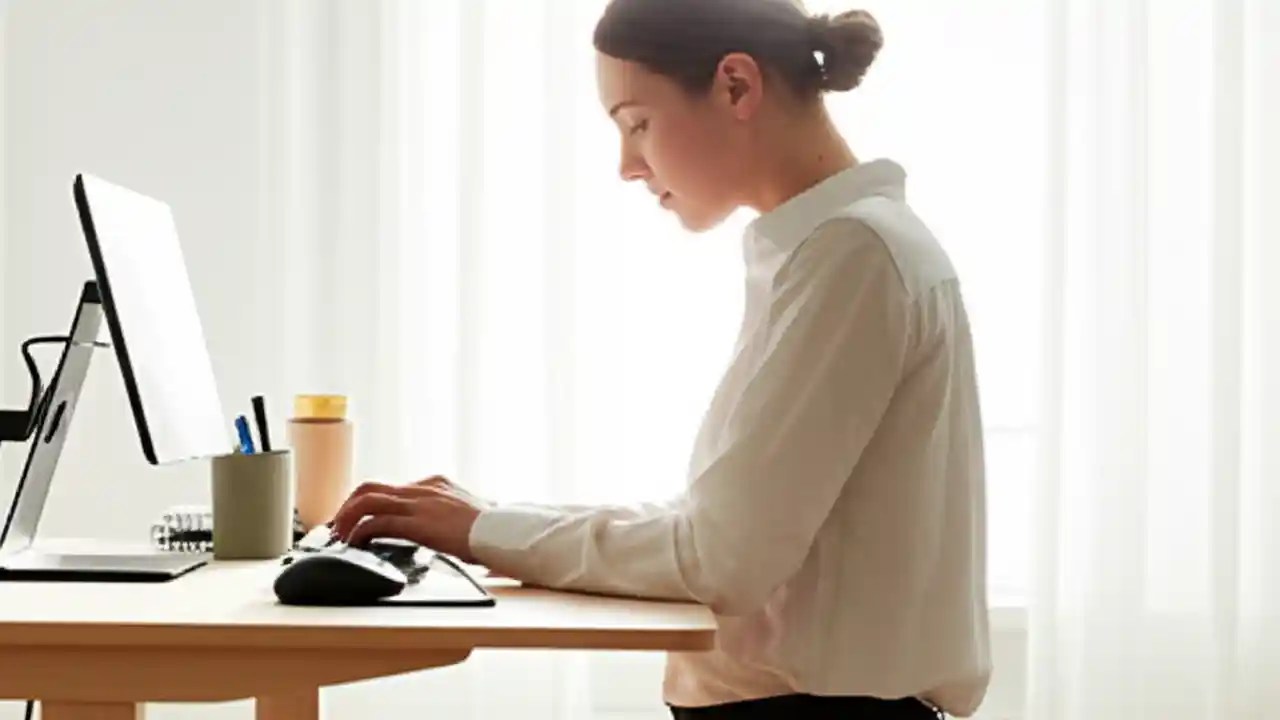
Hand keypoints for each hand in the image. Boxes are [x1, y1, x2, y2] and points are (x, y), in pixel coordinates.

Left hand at [328, 476, 484, 563]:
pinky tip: (356, 544)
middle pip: (370, 487)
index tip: (361, 518)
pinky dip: (360, 533)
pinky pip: (376, 523)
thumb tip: (452, 527)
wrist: (503, 531)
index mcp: (434, 484)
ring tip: (341, 535)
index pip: (392, 488)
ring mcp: (418, 503)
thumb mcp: (468, 512)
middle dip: (349, 506)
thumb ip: (452, 515)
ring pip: (366, 500)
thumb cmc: (492, 528)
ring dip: (347, 518)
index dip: (370, 503)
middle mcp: (422, 489)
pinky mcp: (416, 523)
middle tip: (340, 525)